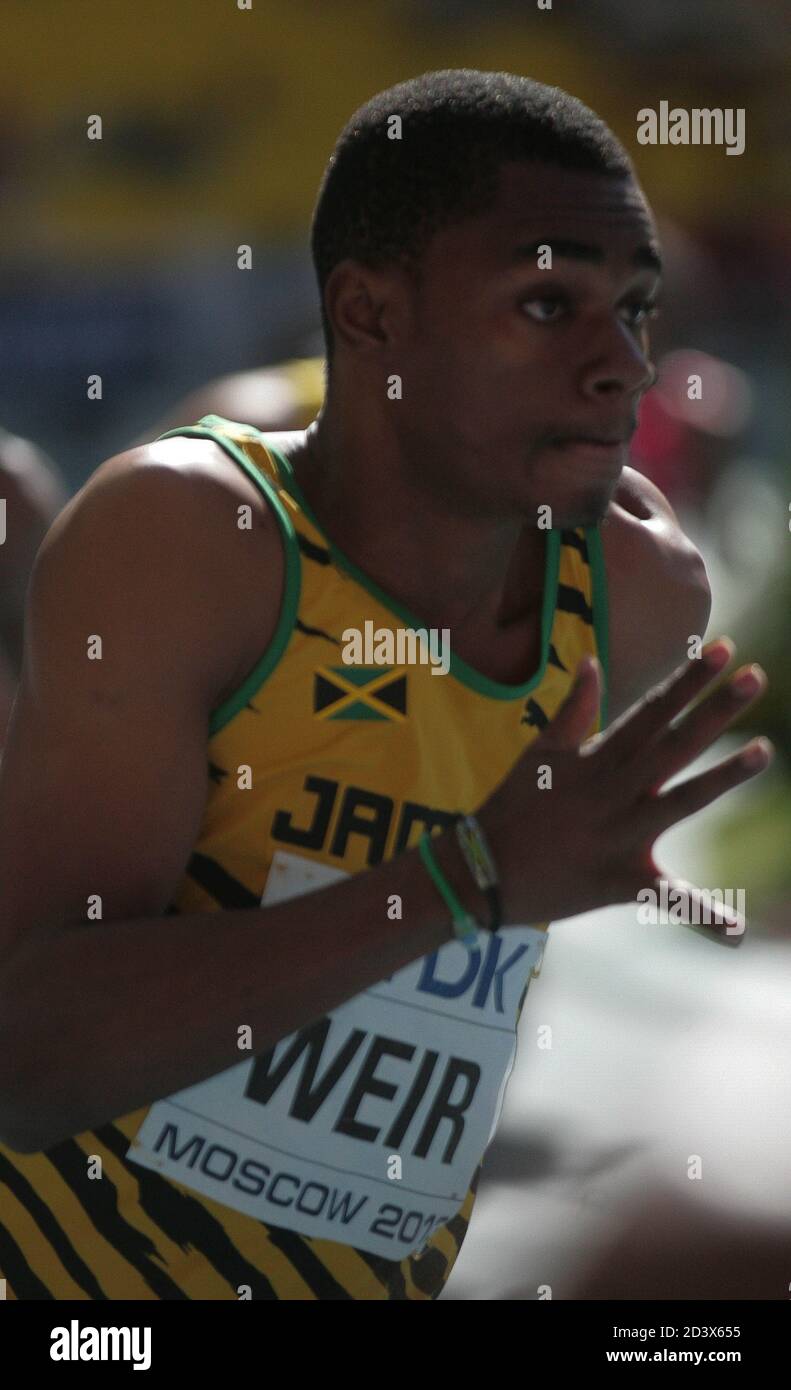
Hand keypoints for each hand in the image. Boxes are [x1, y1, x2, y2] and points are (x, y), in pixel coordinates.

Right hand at [477, 638, 770, 940]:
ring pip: (682, 801)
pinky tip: (737, 931)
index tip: (723, 648)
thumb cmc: (512, 809)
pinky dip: (701, 915)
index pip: (651, 711)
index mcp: (598, 760)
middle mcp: (615, 791)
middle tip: (756, 676)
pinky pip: (665, 899)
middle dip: (715, 710)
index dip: (687, 680)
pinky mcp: (620, 881)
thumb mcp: (540, 753)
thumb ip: (573, 709)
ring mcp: (620, 835)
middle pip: (674, 745)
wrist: (482, 869)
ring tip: (766, 751)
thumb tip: (592, 662)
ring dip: (723, 777)